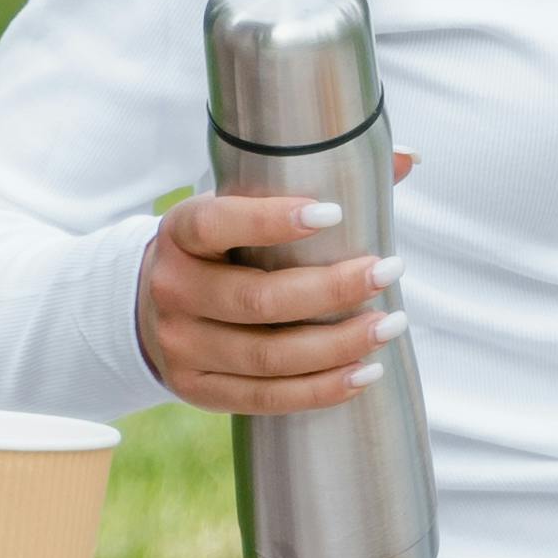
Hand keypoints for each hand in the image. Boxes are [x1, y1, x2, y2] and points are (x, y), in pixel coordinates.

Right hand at [135, 152, 417, 413]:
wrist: (150, 307)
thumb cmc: (221, 247)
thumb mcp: (240, 206)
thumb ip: (315, 177)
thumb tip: (407, 159)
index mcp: (179, 233)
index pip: (218, 224)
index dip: (272, 220)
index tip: (335, 213)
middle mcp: (173, 289)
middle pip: (258, 300)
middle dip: (333, 290)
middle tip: (390, 271)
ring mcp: (180, 346)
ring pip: (268, 355)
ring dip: (339, 345)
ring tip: (390, 325)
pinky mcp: (197, 389)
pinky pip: (265, 398)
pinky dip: (320, 389)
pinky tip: (364, 372)